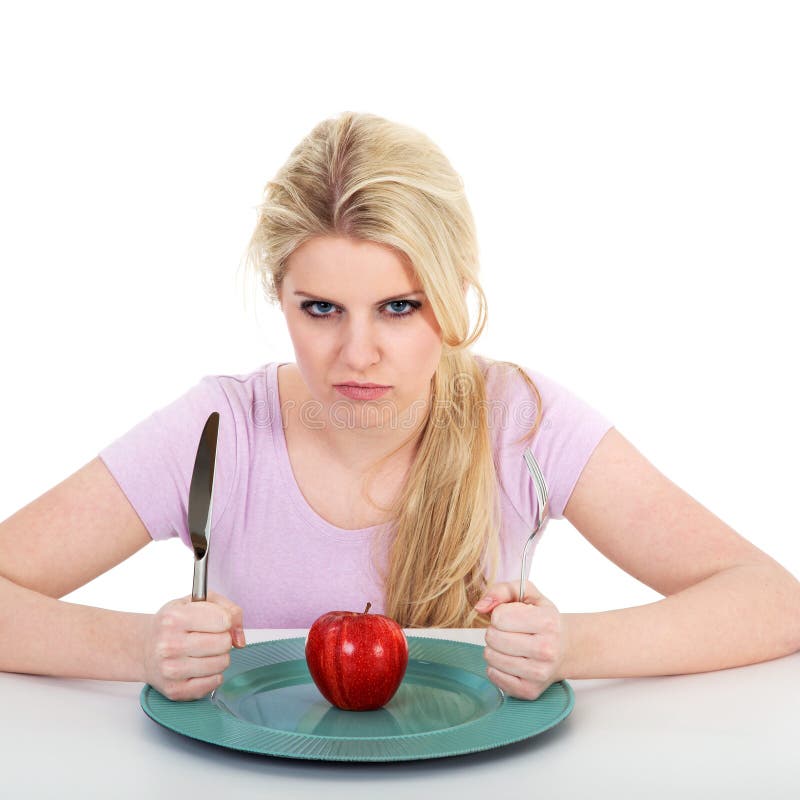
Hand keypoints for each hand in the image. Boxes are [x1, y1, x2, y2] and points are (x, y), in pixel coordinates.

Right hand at [143, 589, 245, 700]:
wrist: (144, 647)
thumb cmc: (173, 623)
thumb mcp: (198, 601)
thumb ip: (229, 609)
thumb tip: (240, 638)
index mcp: (174, 618)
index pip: (224, 620)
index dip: (225, 620)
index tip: (216, 621)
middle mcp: (169, 645)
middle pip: (224, 643)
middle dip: (223, 639)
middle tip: (209, 637)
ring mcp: (171, 670)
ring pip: (222, 664)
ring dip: (218, 657)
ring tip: (203, 651)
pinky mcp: (175, 690)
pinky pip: (214, 683)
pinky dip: (213, 675)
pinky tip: (200, 666)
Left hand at [474, 580, 565, 700]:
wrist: (565, 648)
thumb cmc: (544, 619)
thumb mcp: (529, 594)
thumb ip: (502, 590)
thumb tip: (480, 606)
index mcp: (547, 622)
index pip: (499, 617)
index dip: (499, 613)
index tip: (511, 616)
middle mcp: (546, 650)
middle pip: (493, 638)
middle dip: (495, 631)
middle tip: (509, 631)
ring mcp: (539, 673)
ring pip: (491, 657)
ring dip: (494, 649)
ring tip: (509, 645)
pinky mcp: (530, 690)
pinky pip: (494, 676)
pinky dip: (496, 666)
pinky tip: (510, 660)